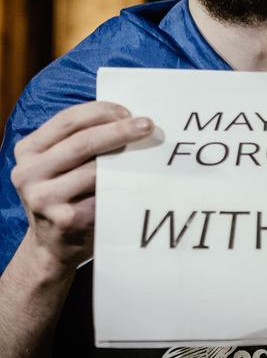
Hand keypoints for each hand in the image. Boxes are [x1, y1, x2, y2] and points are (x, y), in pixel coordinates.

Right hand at [11, 101, 152, 271]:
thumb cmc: (65, 194)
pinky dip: (122, 187)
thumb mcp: (59, 163)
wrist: (52, 246)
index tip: (128, 112)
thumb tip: (126, 117)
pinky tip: (138, 182)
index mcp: (28, 150)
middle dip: (119, 131)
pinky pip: (101, 197)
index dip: (100, 112)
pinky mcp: (63, 220)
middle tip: (147, 125)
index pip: (68, 121)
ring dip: (125, 160)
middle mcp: (28, 173)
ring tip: (148, 153)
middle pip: (82, 142)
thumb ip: (80, 140)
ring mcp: (42, 198)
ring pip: (94, 170)